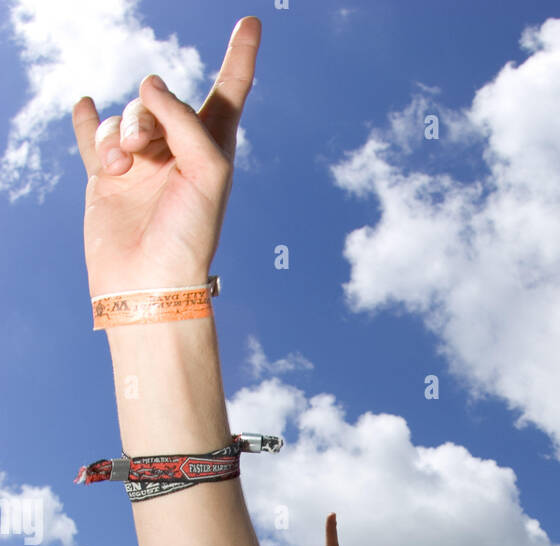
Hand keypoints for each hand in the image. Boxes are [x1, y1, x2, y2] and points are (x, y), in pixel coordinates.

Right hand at [73, 16, 259, 295]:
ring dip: (119, 132)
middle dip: (147, 113)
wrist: (150, 283)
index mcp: (213, 148)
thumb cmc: (190, 235)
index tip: (251, 24)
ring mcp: (141, 163)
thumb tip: (148, 85)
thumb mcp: (207, 171)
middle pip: (158, 100)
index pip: (228, 92)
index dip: (240, 58)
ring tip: (121, 165)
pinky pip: (94, 137)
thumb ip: (183, 119)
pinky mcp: (106, 178)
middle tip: (144, 148)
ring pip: (125, 116)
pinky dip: (89, 122)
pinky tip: (85, 107)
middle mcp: (178, 151)